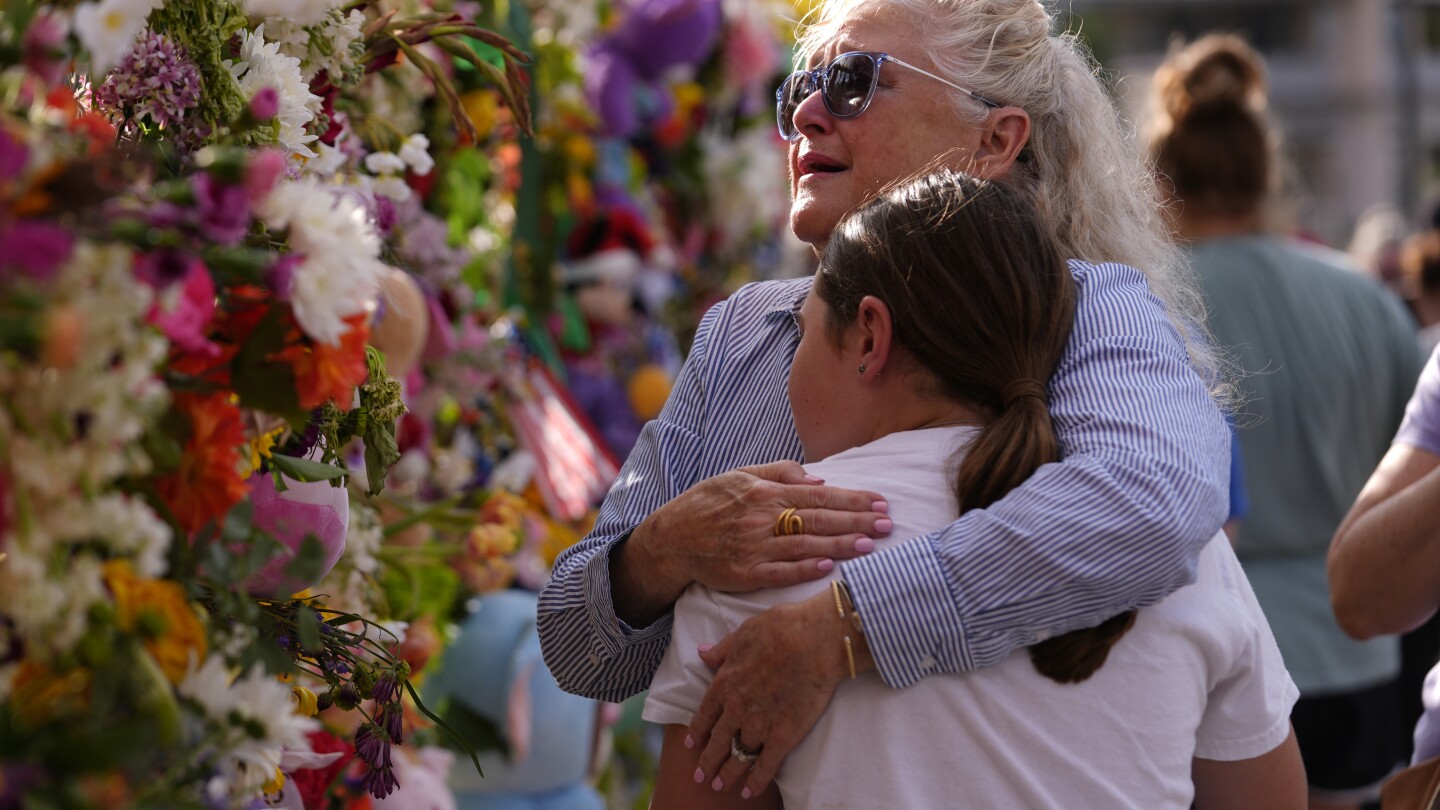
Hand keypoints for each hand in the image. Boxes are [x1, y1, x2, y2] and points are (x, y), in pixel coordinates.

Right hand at [612, 461, 889, 624]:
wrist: (670, 539)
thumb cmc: (707, 505)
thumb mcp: (738, 476)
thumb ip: (778, 473)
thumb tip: (817, 479)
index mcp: (763, 493)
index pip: (818, 495)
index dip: (851, 498)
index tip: (879, 502)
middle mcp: (760, 518)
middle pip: (818, 519)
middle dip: (855, 521)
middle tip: (886, 524)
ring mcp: (753, 547)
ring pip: (804, 546)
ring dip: (839, 545)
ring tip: (869, 545)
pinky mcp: (743, 574)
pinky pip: (780, 573)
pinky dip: (804, 570)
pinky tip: (828, 567)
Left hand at [685, 591, 871, 797]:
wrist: (815, 640)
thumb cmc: (781, 629)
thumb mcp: (743, 633)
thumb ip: (722, 650)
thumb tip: (702, 654)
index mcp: (724, 683)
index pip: (705, 714)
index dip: (697, 731)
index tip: (691, 744)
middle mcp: (736, 708)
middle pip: (718, 741)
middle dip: (707, 761)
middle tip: (700, 775)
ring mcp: (759, 725)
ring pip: (738, 756)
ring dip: (728, 774)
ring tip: (720, 786)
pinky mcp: (783, 736)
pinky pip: (765, 766)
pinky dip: (756, 781)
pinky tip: (748, 792)